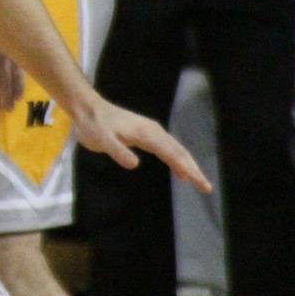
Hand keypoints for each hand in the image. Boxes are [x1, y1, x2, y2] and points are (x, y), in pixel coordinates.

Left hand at [71, 99, 211, 191]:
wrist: (87, 108)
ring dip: (189, 165)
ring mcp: (151, 133)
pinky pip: (167, 150)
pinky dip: (178, 161)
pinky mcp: (146, 136)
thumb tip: (135, 164)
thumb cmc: (93, 124)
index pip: (172, 153)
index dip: (187, 169)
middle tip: (206, 187)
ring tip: (200, 182)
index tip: (199, 183)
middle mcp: (154, 131)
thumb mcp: (101, 139)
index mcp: (147, 133)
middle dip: (194, 169)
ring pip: (176, 150)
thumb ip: (117, 151)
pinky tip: (181, 172)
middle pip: (179, 152)